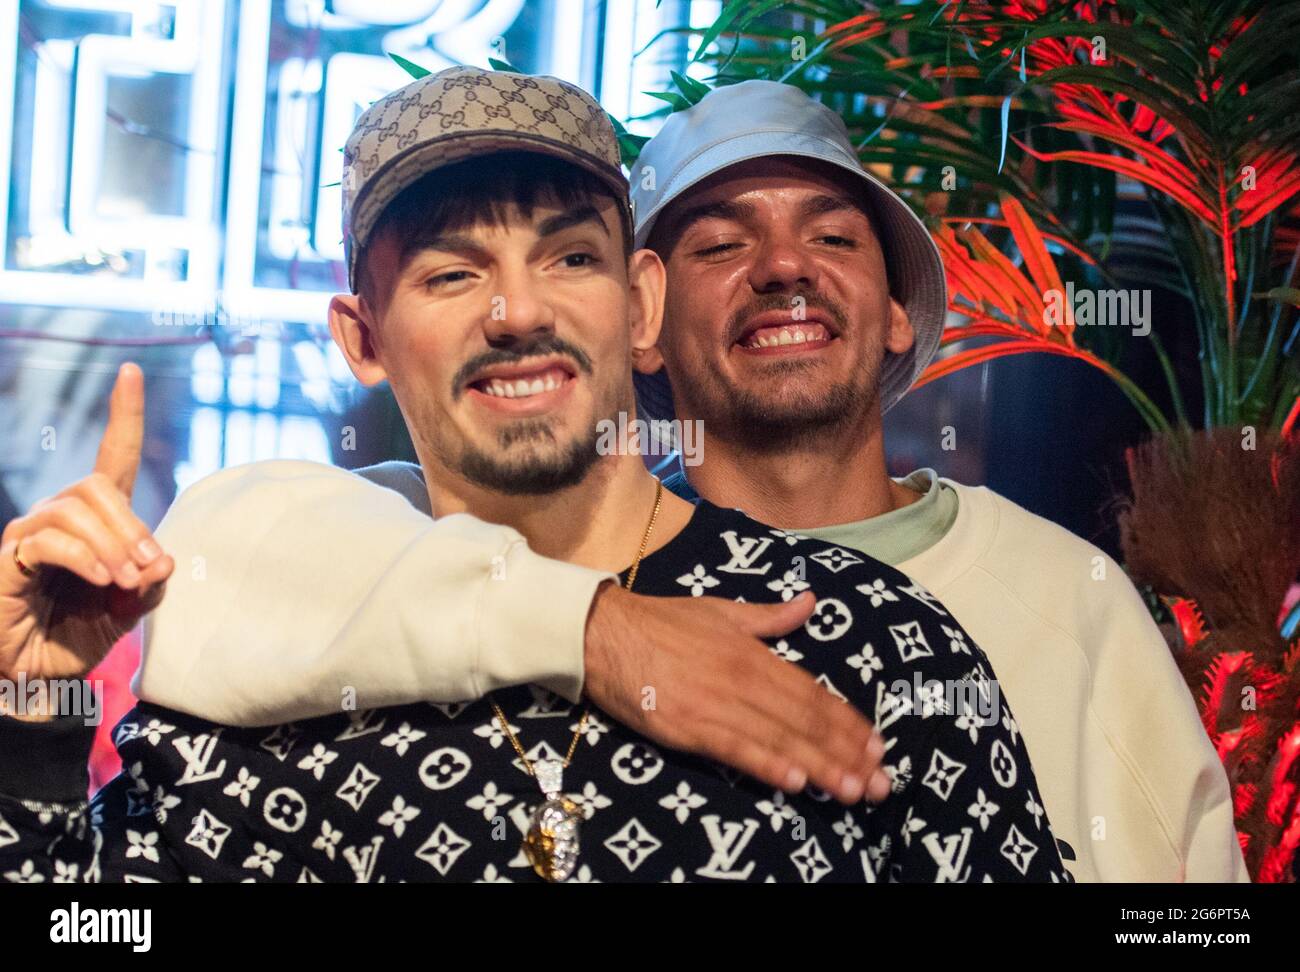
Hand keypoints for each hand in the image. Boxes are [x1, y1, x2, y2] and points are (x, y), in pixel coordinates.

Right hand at [0, 363, 173, 717]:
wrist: (37, 677)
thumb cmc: (79, 637)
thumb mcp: (131, 612)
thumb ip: (152, 585)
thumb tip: (164, 561)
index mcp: (98, 521)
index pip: (112, 457)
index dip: (122, 415)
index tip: (129, 371)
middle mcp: (61, 516)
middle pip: (100, 486)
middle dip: (133, 526)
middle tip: (147, 572)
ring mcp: (31, 533)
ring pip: (77, 508)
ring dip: (113, 545)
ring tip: (123, 584)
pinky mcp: (9, 557)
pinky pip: (51, 539)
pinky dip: (85, 557)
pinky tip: (102, 581)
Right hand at [583, 584, 889, 803]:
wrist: (603, 633)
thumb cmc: (661, 622)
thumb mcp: (722, 612)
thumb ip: (770, 617)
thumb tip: (810, 602)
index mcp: (753, 652)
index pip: (811, 691)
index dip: (847, 721)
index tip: (877, 745)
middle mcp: (742, 678)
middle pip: (804, 720)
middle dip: (845, 753)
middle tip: (880, 782)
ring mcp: (715, 703)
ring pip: (778, 738)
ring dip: (819, 766)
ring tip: (852, 790)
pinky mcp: (687, 726)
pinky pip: (734, 749)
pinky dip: (766, 764)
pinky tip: (794, 781)